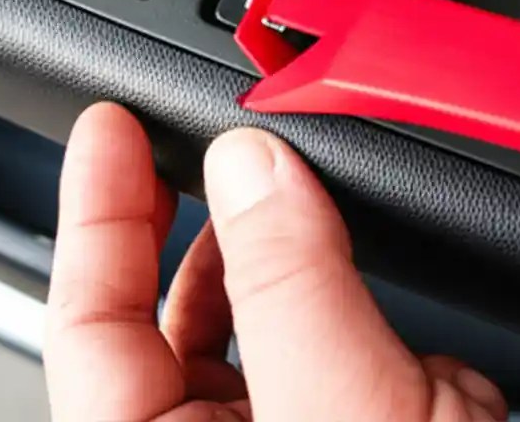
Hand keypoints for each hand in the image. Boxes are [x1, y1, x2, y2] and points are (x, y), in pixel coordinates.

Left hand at [44, 103, 508, 420]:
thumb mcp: (342, 412)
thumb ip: (290, 286)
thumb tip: (257, 167)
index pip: (87, 319)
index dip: (95, 210)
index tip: (110, 127)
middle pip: (184, 313)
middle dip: (216, 224)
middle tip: (220, 143)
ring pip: (282, 333)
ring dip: (319, 276)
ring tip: (333, 223)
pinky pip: (361, 365)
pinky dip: (398, 338)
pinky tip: (432, 357)